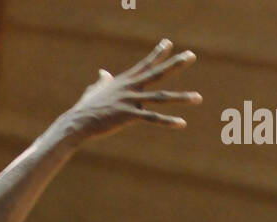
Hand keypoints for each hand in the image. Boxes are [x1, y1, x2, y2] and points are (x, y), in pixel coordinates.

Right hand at [66, 40, 200, 137]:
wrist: (78, 121)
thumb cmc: (86, 107)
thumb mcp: (95, 90)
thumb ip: (102, 81)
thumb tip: (103, 73)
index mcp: (125, 80)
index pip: (145, 64)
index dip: (157, 53)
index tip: (169, 42)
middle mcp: (131, 87)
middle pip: (157, 73)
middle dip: (175, 64)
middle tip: (192, 55)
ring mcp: (131, 101)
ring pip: (161, 97)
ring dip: (181, 98)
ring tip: (198, 97)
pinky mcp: (129, 116)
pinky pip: (153, 118)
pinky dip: (168, 121)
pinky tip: (182, 124)